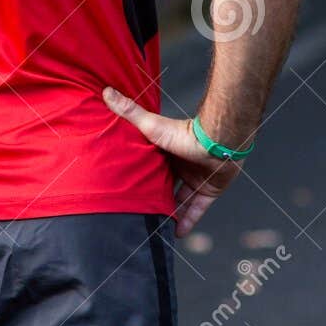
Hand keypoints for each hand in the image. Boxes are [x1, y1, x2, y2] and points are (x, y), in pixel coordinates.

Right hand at [103, 88, 240, 236]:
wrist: (219, 143)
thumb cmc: (185, 134)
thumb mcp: (151, 126)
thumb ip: (130, 112)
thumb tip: (106, 91)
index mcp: (168, 152)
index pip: (152, 167)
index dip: (142, 178)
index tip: (128, 191)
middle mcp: (183, 165)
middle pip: (166, 185)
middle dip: (155, 198)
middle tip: (140, 214)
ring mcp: (197, 178)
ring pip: (181, 200)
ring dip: (171, 213)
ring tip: (155, 228)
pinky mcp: (210, 190)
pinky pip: (198, 209)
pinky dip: (189, 220)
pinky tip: (177, 234)